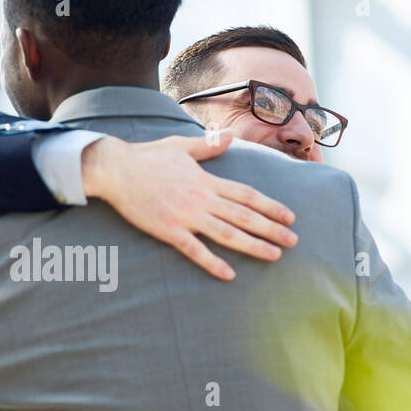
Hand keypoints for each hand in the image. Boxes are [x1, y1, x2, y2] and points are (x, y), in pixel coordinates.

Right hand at [78, 132, 297, 279]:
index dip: (271, 206)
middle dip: (271, 229)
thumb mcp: (181, 146)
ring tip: (274, 256)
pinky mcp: (168, 230)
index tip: (290, 216)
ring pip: (227, 233)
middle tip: (293, 241)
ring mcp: (186, 215)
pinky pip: (195, 250)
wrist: (116, 170)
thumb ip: (208, 145)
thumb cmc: (147, 157)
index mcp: (206, 179)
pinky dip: (213, 262)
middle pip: (244, 215)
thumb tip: (228, 136)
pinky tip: (229, 274)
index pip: (246, 194)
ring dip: (253, 245)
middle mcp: (202, 198)